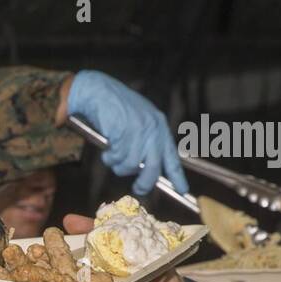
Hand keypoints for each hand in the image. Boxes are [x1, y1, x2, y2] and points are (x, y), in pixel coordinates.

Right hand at [65, 70, 188, 195]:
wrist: (97, 91)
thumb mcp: (138, 122)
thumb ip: (146, 141)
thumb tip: (146, 168)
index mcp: (159, 126)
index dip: (177, 175)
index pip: (172, 156)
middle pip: (154, 167)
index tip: (183, 190)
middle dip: (144, 182)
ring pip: (132, 165)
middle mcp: (153, 129)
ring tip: (112, 155)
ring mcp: (139, 131)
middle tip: (137, 188)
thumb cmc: (114, 107)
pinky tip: (107, 148)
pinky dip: (109, 157)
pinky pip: (117, 157)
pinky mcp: (124, 133)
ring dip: (118, 165)